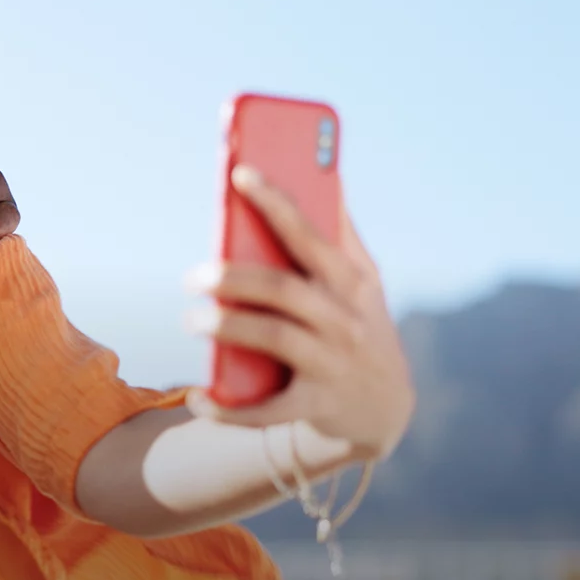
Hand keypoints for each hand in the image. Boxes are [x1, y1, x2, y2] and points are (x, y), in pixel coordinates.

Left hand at [185, 166, 415, 460]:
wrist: (387, 408)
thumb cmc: (360, 325)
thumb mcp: (362, 281)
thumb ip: (341, 233)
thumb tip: (326, 171)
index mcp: (349, 280)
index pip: (309, 233)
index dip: (276, 202)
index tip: (240, 174)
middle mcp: (344, 318)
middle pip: (283, 289)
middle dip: (233, 279)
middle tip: (192, 277)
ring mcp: (332, 362)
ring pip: (275, 339)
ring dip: (227, 328)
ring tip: (193, 321)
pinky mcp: (317, 405)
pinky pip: (269, 408)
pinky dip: (230, 407)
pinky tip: (199, 397)